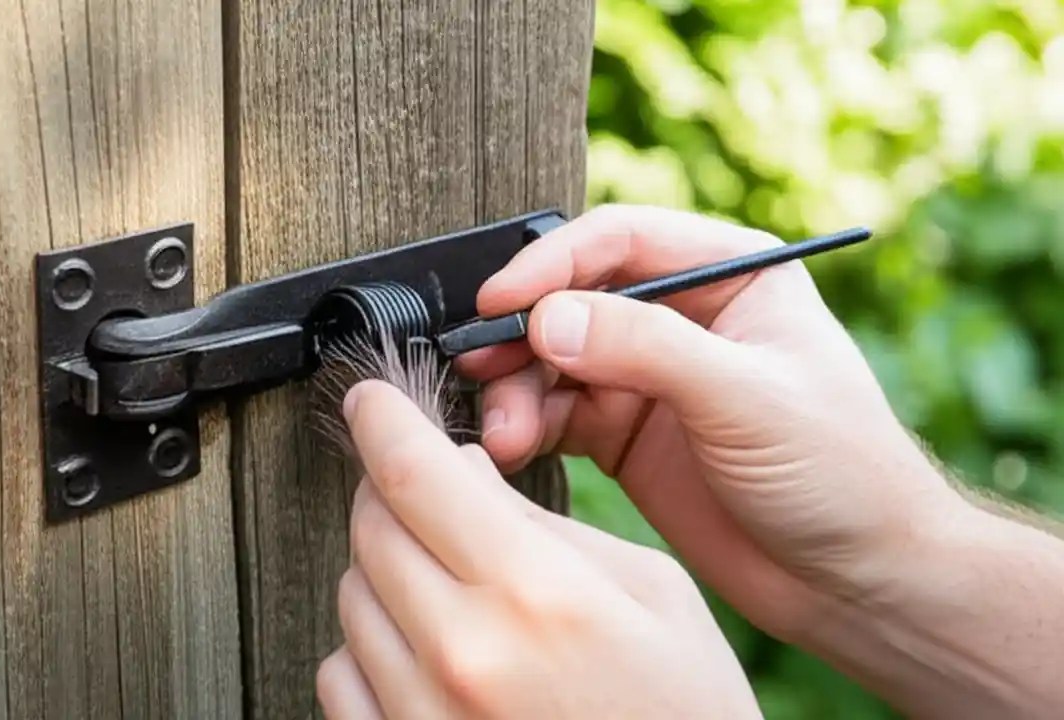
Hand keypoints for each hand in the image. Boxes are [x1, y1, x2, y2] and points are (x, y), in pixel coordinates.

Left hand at [317, 380, 760, 718]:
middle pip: (371, 528)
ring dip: (387, 569)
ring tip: (454, 587)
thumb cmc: (684, 712)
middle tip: (431, 491)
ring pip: (351, 596)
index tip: (373, 401)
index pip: (414, 473)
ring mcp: (422, 716)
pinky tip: (429, 649)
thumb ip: (544, 523)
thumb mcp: (650, 591)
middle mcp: (464, 655)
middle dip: (391, 490)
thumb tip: (460, 470)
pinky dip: (371, 645)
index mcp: (537, 594)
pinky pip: (340, 674)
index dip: (382, 420)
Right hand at [458, 205, 959, 642]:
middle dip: (522, 334)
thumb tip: (546, 317)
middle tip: (478, 368)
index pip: (621, 240)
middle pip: (573, 298)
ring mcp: (649, 377)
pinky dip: (525, 427)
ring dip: (517, 390)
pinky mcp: (624, 434)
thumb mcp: (747, 397)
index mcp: (730, 275)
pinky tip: (512, 449)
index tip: (500, 302)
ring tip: (504, 434)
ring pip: (553, 360)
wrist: (857, 581)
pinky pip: (554, 414)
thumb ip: (646, 349)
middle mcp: (681, 316)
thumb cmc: (840, 472)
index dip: (552, 263)